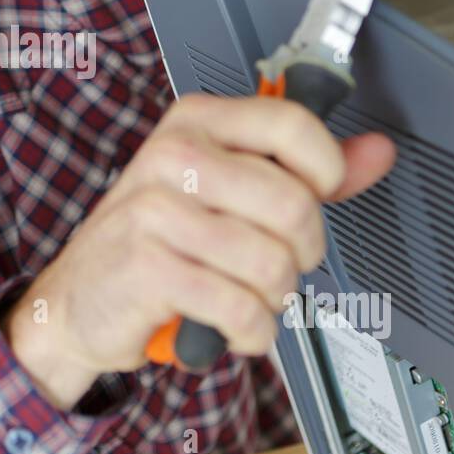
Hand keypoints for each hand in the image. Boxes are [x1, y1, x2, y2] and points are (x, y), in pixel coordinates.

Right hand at [2, 91, 395, 409]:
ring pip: (273, 263)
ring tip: (247, 297)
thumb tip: (376, 152)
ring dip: (274, 299)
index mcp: (196, 122)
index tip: (316, 196)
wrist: (76, 300)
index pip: (292, 124)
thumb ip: (302, 171)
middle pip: (294, 203)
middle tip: (278, 263)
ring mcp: (155, 210)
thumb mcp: (223, 191)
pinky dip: (250, 332)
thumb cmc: (154, 241)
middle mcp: (173, 156)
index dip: (325, 171)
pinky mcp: (149, 267)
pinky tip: (232, 326)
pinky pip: (240, 307)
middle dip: (302, 253)